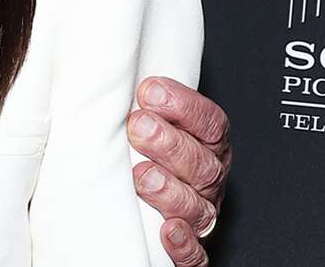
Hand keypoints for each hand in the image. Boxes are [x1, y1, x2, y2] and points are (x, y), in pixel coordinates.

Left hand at [127, 77, 229, 265]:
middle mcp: (206, 179)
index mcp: (204, 144)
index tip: (150, 93)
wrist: (138, 199)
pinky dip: (184, 244)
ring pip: (198, 207)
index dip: (183, 106)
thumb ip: (141, 104)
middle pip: (203, 163)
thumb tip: (115, 76)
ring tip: (143, 176)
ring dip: (171, 191)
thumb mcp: (145, 120)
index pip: (209, 122)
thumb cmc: (137, 149)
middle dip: (170, 144)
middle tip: (139, 128)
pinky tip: (168, 230)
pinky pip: (195, 254)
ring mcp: (199, 213)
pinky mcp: (189, 248)